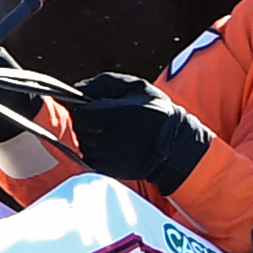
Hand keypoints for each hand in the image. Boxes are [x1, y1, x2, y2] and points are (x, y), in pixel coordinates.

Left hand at [65, 73, 212, 193]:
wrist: (175, 147)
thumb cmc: (156, 111)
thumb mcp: (136, 86)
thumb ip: (103, 84)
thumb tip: (76, 89)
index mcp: (118, 113)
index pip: (83, 112)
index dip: (79, 107)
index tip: (84, 104)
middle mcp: (111, 137)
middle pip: (79, 127)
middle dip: (83, 120)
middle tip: (96, 116)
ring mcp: (108, 155)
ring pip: (82, 142)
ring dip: (86, 134)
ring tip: (105, 129)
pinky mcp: (107, 169)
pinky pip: (88, 156)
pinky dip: (92, 148)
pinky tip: (108, 142)